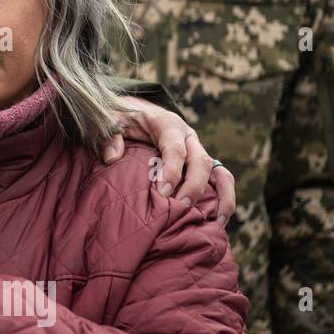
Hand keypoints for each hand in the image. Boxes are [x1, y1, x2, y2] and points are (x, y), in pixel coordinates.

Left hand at [101, 96, 234, 223]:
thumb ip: (109, 136)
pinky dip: (224, 199)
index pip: (175, 148)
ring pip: (219, 172)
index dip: (171, 170)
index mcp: (168, 124)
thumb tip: (111, 158)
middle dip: (193, 187)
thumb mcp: (111, 120)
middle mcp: (188, 137)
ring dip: (222, 196)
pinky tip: (218, 220)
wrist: (137, 112)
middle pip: (200, 161)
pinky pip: (220, 180)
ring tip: (216, 221)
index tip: (162, 192)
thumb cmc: (123, 118)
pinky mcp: (201, 165)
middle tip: (180, 208)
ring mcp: (198, 151)